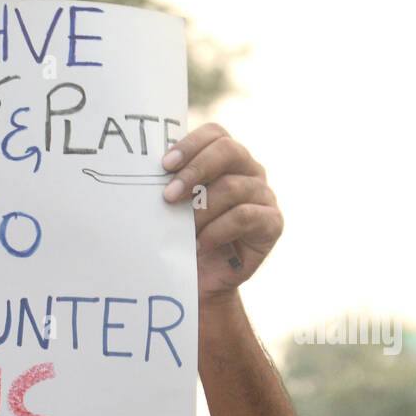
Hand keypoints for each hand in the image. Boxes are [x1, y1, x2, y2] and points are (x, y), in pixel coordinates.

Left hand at [162, 123, 282, 303]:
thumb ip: (171, 184)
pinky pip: (244, 217)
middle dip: (195, 171)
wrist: (202, 281)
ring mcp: (264, 195)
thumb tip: (143, 168)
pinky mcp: (272, 223)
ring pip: (233, 187)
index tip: (164, 165)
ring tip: (181, 230)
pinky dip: (216, 231)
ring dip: (201, 209)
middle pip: (229, 151)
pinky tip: (198, 246)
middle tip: (168, 196)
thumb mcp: (175, 208)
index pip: (215, 134)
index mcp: (228, 158)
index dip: (191, 145)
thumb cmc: (185, 238)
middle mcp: (250, 171)